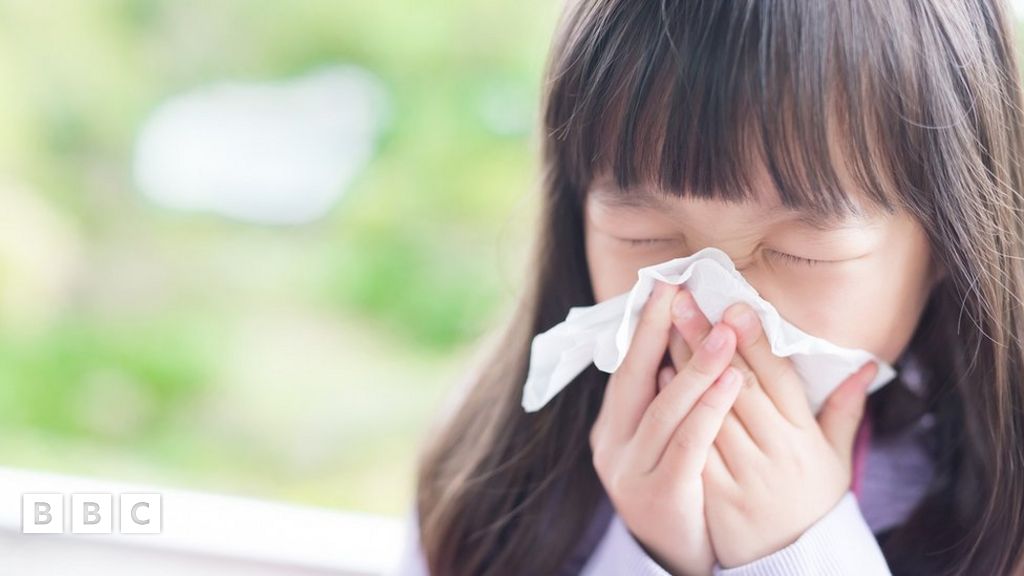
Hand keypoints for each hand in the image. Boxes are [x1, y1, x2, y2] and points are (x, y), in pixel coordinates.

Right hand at [589, 280, 743, 575]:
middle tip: (680, 289)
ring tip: (723, 330)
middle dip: (657, 331)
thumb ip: (668, 397)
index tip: (665, 285)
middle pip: (635, 378)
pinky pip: (687, 442)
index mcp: (612, 427)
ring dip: (694, 365)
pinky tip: (731, 381)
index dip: (645, 327)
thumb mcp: (664, 442)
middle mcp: (612, 445)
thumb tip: (688, 343)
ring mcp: (630, 471)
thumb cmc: (679, 488)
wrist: (677, 558)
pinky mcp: (658, 494)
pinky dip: (708, 408)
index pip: (628, 367)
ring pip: (664, 409)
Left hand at [683, 300, 876, 567]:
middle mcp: (776, 452)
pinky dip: (676, 411)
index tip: (733, 304)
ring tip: (665, 327)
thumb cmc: (810, 504)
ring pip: (711, 410)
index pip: (777, 378)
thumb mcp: (835, 459)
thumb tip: (867, 364)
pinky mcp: (715, 494)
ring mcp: (743, 475)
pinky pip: (692, 445)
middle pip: (738, 385)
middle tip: (685, 300)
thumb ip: (845, 410)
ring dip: (686, 366)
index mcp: (804, 438)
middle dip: (709, 339)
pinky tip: (659, 380)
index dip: (754, 339)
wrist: (792, 564)